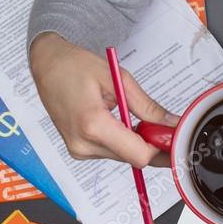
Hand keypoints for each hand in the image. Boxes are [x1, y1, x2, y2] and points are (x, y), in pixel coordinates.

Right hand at [30, 32, 177, 166]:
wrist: (47, 65)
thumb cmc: (76, 66)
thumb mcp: (119, 79)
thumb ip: (148, 107)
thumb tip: (171, 123)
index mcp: (93, 125)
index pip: (139, 154)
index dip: (161, 147)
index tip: (174, 136)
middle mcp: (83, 144)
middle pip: (133, 158)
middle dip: (152, 144)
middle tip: (164, 125)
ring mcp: (78, 150)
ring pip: (123, 157)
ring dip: (137, 142)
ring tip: (135, 117)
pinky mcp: (78, 150)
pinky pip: (111, 152)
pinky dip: (123, 141)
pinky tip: (121, 121)